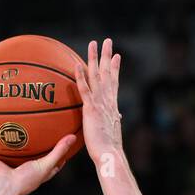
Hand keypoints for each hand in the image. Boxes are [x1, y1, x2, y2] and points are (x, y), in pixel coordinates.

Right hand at [0, 134, 75, 194]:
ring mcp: (9, 166)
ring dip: (16, 143)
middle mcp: (23, 170)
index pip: (52, 165)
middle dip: (37, 147)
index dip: (58, 156)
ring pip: (14, 153)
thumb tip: (72, 137)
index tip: (64, 145)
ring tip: (20, 127)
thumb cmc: (24, 180)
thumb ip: (58, 151)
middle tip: (42, 132)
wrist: (1, 185)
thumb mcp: (45, 165)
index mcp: (36, 174)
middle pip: (33, 157)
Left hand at [75, 38, 123, 166]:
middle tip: (108, 41)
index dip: (115, 68)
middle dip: (108, 56)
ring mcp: (100, 103)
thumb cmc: (108, 148)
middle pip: (108, 73)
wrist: (109, 154)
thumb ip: (111, 122)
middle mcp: (108, 100)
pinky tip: (78, 65)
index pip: (114, 82)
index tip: (117, 56)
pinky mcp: (91, 109)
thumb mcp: (110, 132)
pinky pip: (85, 90)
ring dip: (95, 59)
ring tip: (94, 44)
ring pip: (97, 76)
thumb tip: (116, 119)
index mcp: (112, 105)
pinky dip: (81, 77)